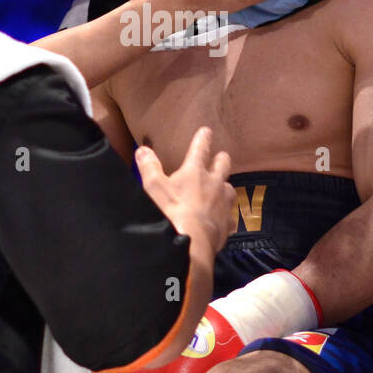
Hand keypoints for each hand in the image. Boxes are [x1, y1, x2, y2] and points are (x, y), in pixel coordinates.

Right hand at [135, 126, 234, 251]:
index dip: (203, 139)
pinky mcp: (228, 222)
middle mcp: (214, 183)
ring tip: (222, 188)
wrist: (193, 242)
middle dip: (222, 159)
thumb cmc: (171, 211)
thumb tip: (142, 149)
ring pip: (230, 189)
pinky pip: (229, 216)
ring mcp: (224, 203)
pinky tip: (223, 220)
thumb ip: (149, 167)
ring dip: (225, 187)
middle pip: (223, 165)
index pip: (200, 149)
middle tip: (222, 156)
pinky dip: (226, 215)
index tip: (207, 130)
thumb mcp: (154, 187)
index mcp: (195, 172)